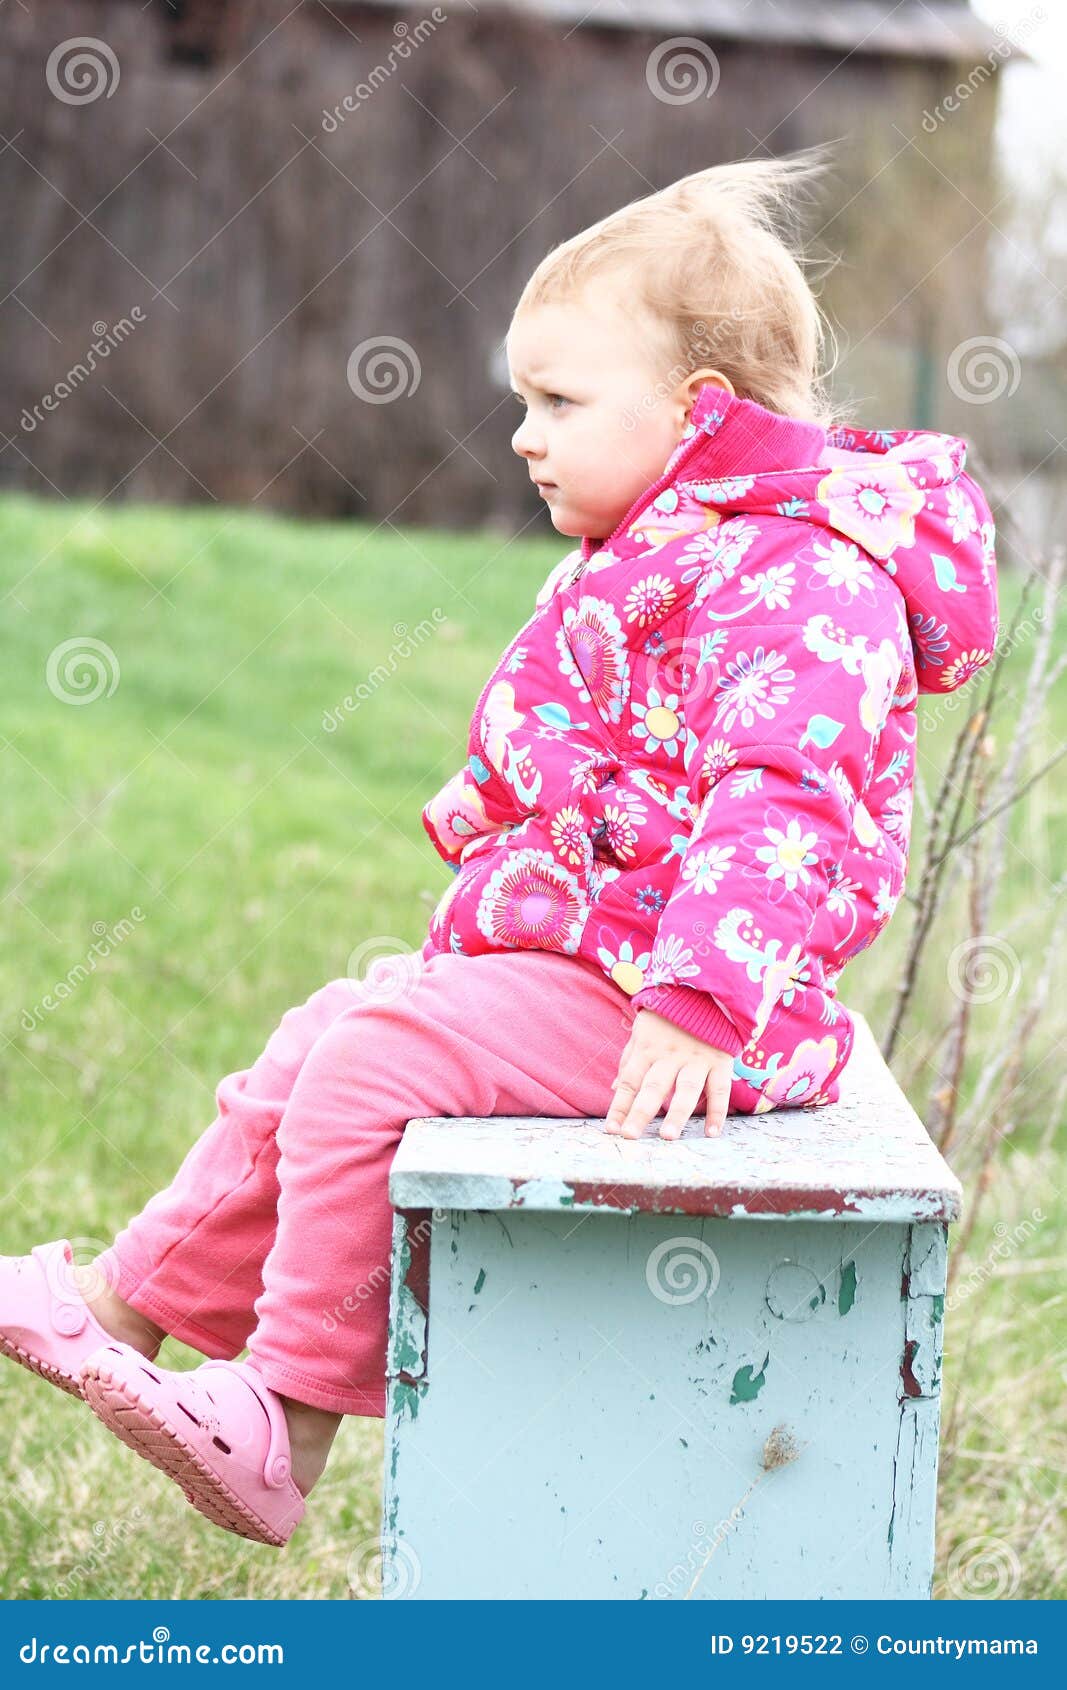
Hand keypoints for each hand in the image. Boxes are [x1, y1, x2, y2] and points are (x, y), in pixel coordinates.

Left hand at [605, 1009, 733, 1140]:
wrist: (706, 989)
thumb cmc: (668, 1015)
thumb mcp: (642, 1031)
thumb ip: (630, 1060)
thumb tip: (615, 1090)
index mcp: (648, 1048)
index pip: (630, 1081)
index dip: (619, 1105)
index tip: (611, 1129)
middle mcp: (670, 1056)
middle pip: (653, 1088)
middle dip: (641, 1112)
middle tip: (631, 1136)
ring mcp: (696, 1059)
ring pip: (686, 1090)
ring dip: (677, 1114)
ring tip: (668, 1137)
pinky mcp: (720, 1061)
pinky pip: (720, 1089)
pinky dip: (718, 1111)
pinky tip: (713, 1132)